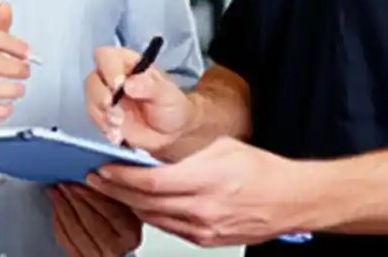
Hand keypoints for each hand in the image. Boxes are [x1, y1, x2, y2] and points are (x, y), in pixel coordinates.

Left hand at [48, 183, 141, 256]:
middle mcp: (115, 249)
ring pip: (75, 231)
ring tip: (56, 191)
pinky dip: (58, 221)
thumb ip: (115, 196)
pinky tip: (56, 208)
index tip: (83, 179)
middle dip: (74, 198)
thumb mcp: (126, 209)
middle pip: (91, 221)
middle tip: (65, 182)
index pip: (111, 213)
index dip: (94, 195)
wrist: (117, 250)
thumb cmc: (121, 225)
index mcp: (130, 234)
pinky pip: (65, 240)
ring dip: (62, 207)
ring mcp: (97, 256)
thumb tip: (95, 173)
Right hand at [87, 46, 193, 153]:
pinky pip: (94, 119)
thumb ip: (150, 87)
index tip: (118, 86)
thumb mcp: (167, 94)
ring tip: (119, 126)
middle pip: (93, 79)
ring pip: (90, 100)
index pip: (106, 57)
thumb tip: (128, 84)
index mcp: (127, 63)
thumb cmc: (172, 106)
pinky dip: (104, 128)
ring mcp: (105, 97)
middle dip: (101, 97)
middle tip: (116, 114)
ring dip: (102, 115)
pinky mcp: (102, 116)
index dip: (109, 69)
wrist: (172, 134)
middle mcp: (111, 77)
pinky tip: (118, 135)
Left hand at [87, 136, 314, 247]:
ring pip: (153, 218)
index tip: (103, 169)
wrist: (291, 200)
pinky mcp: (207, 240)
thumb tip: (151, 158)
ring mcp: (205, 228)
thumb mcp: (219, 148)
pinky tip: (140, 205)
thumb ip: (183, 156)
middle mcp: (203, 208)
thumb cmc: (261, 170)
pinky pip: (169, 229)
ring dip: (128, 205)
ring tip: (111, 190)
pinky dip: (151, 216)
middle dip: (114, 191)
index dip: (121, 177)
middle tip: (96, 180)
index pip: (150, 182)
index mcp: (206, 180)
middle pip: (145, 203)